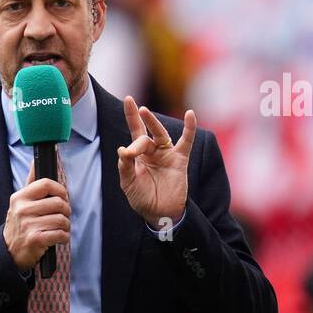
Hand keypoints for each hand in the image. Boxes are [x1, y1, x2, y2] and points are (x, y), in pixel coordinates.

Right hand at [2, 158, 69, 271]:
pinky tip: (59, 238)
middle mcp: (22, 210)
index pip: (46, 184)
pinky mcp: (35, 240)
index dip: (60, 190)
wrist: (8, 251)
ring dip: (66, 226)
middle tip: (62, 216)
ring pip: (61, 219)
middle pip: (58, 203)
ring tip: (60, 228)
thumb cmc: (19, 224)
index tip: (62, 197)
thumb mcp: (20, 202)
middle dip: (66, 211)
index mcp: (19, 197)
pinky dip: (64, 237)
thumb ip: (30, 182)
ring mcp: (28, 225)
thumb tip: (34, 161)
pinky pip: (60, 234)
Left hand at [117, 96, 194, 226]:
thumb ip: (125, 166)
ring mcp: (166, 154)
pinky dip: (190, 128)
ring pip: (160, 134)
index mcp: (138, 155)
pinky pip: (186, 141)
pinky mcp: (180, 160)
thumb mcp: (129, 183)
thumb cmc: (142, 198)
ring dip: (152, 122)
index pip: (134, 131)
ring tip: (143, 111)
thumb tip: (122, 149)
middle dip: (137, 137)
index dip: (131, 116)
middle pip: (143, 136)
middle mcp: (152, 151)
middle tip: (133, 142)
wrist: (160, 213)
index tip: (128, 99)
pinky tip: (190, 114)